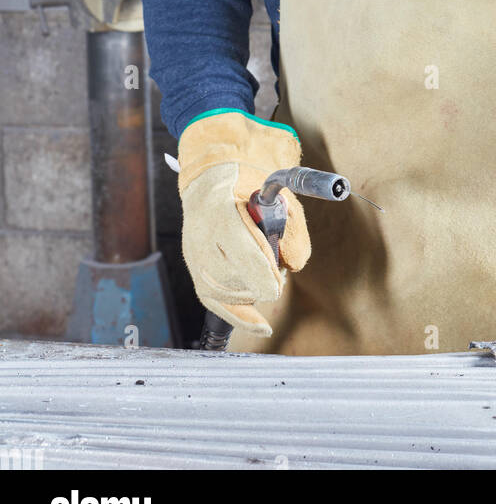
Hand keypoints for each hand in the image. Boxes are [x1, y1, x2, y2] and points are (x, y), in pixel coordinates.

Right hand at [177, 111, 310, 334]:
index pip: (239, 250)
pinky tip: (261, 326)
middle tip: (275, 270)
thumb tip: (294, 263)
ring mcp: (193, 253)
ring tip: (263, 271)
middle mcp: (200, 233)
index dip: (262, 271)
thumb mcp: (279, 197)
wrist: (213, 178)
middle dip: (260, 280)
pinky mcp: (194, 268)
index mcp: (220, 207)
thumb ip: (292, 228)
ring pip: (225, 291)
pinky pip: (214, 301)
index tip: (279, 279)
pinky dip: (240, 315)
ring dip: (251, 290)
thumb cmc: (250, 184)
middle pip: (232, 277)